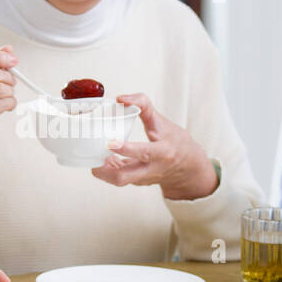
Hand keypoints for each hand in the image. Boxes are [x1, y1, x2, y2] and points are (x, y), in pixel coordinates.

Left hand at [91, 93, 217, 200]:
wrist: (188, 167)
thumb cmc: (175, 142)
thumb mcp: (163, 122)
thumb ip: (143, 106)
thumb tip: (121, 98)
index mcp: (163, 153)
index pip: (143, 153)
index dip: (126, 149)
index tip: (110, 142)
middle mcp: (152, 169)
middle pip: (125, 177)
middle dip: (105, 169)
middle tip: (93, 155)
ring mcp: (143, 178)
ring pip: (118, 180)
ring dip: (103, 169)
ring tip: (95, 154)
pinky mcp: (137, 182)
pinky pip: (118, 178)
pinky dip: (107, 169)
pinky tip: (103, 157)